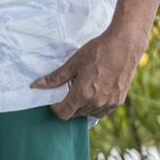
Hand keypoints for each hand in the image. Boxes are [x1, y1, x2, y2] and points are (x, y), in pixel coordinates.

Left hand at [32, 27, 147, 120]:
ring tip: (83, 86)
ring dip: (82, 105)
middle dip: (69, 104)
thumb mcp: (73, 63)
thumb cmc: (97, 51)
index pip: (63, 113)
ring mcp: (109, 104)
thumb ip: (55, 78)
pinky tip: (95, 90)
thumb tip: (36, 86)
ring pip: (88, 113)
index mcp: (83, 94)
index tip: (54, 99)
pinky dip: (95, 105)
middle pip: (75, 114)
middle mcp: (96, 103)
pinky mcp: (118, 101)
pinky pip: (101, 111)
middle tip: (70, 86)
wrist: (124, 46)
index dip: (55, 108)